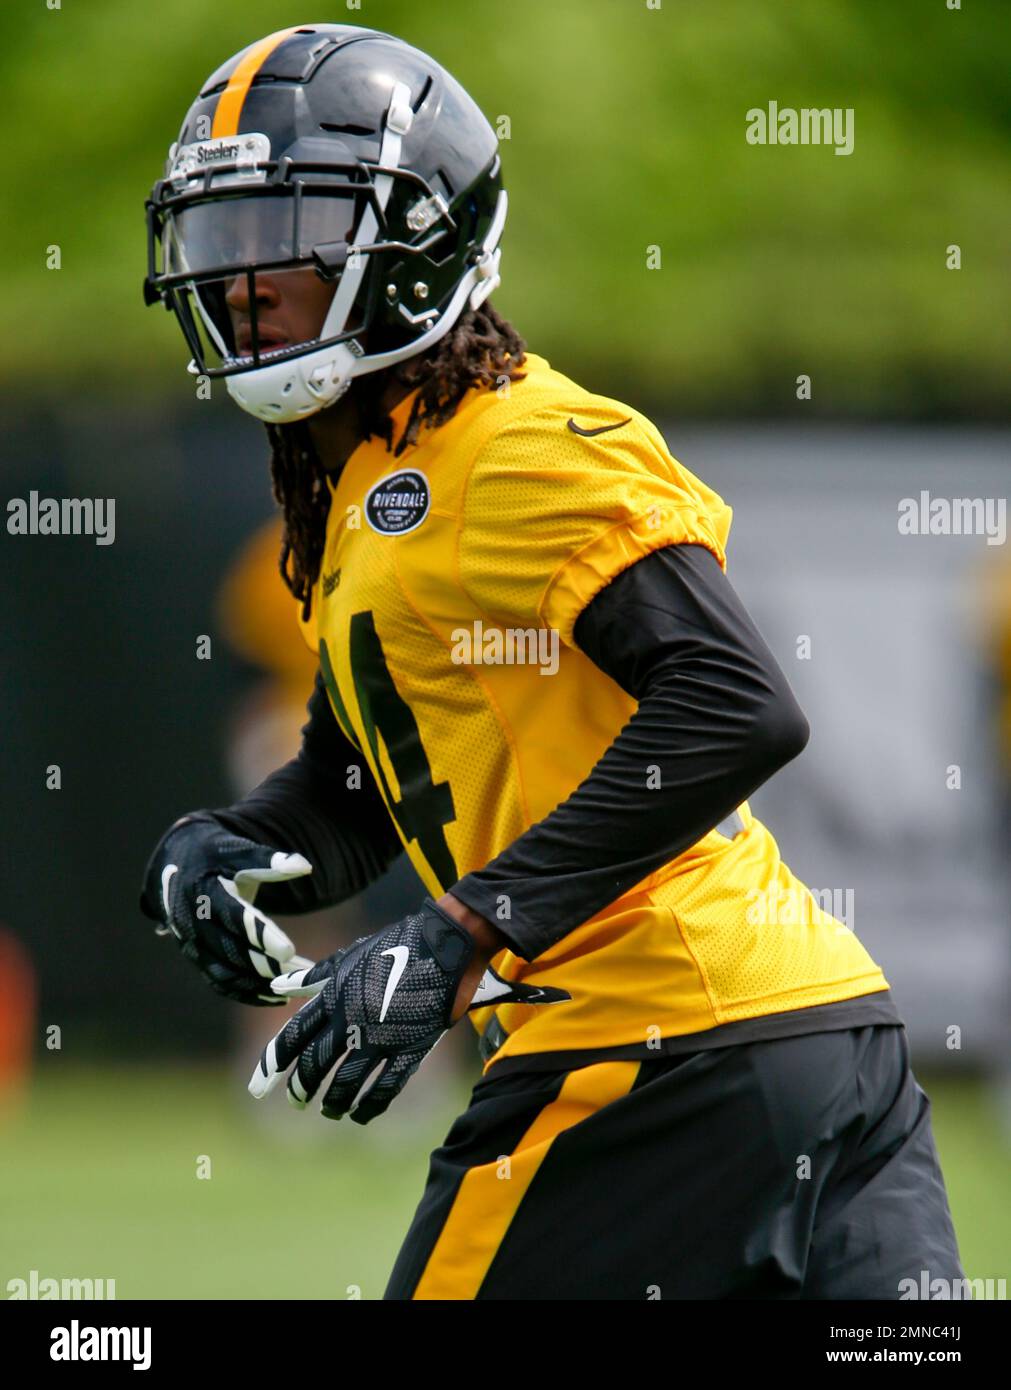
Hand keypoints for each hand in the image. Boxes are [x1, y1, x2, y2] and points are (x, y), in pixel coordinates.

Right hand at [140, 814, 313, 1004]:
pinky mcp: (196, 957)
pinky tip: (274, 997)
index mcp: (202, 891)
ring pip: (224, 972)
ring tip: (292, 988)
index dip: (260, 935)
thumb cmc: (214, 855)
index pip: (234, 917)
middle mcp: (192, 922)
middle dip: (264, 965)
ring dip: (257, 984)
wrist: (175, 864)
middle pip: (230, 951)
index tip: (289, 950)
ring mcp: (191, 943)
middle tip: (299, 974)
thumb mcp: (237, 850)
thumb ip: (269, 859)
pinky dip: (245, 992)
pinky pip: (219, 981)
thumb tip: (304, 866)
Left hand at [248, 897, 569, 1122]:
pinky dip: (370, 1106)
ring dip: (334, 1101)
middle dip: (302, 1088)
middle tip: (296, 1101)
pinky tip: (361, 1114)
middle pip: (317, 1064)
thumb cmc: (397, 944)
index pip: (295, 1035)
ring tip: (330, 1109)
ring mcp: (382, 1037)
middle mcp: (352, 1019)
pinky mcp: (412, 1048)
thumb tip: (278, 984)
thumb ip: (315, 975)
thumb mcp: (351, 954)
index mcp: (335, 995)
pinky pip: (386, 1087)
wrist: (446, 943)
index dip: (274, 1063)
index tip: (259, 1087)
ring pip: (347, 1082)